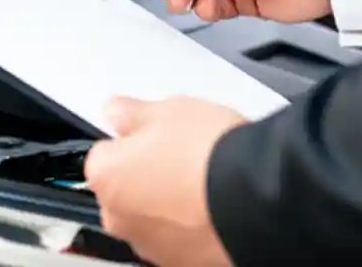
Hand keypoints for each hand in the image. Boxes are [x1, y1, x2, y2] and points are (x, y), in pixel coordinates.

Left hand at [84, 96, 246, 266]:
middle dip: (148, 176)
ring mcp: (150, 246)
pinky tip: (216, 207)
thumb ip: (134, 113)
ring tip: (207, 181)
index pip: (105, 152)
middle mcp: (119, 218)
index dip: (134, 140)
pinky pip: (180, 240)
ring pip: (152, 219)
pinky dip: (192, 227)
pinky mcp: (182, 263)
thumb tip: (118, 112)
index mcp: (106, 176)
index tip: (155, 135)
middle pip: (125, 190)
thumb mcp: (170, 110)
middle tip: (184, 156)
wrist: (255, 199)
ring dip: (170, 205)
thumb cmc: (211, 155)